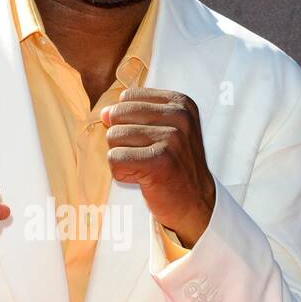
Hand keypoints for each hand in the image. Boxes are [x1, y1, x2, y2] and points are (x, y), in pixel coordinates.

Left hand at [100, 87, 215, 248]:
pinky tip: (142, 178)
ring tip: (145, 167)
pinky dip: (121, 173)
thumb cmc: (175, 166)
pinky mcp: (158, 161)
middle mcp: (178, 117)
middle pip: (117, 116)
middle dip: (122, 140)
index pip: (127, 98)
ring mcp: (170, 138)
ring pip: (113, 137)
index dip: (127, 121)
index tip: (150, 140)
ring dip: (122, 158)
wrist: (196, 203)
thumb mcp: (167, 128)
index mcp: (180, 103)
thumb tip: (104, 112)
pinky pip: (114, 159)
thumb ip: (135, 114)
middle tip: (144, 156)